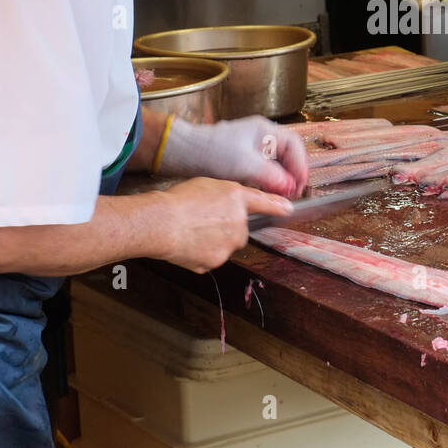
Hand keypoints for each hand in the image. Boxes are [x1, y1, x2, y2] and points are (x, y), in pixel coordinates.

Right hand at [157, 177, 291, 272]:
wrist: (160, 223)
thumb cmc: (178, 200)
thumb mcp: (206, 185)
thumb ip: (227, 195)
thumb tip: (231, 206)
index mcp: (237, 198)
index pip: (263, 202)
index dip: (277, 206)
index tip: (288, 210)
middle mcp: (239, 223)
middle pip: (240, 229)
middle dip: (226, 228)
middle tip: (203, 221)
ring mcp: (228, 245)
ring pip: (225, 245)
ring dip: (213, 241)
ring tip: (190, 231)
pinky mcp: (215, 262)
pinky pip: (210, 258)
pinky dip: (200, 254)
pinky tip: (186, 244)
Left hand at [158, 116, 308, 197]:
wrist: (182, 152)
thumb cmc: (212, 152)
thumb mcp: (246, 165)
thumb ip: (272, 176)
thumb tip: (290, 187)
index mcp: (265, 130)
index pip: (294, 145)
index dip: (301, 165)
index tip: (301, 185)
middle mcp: (260, 137)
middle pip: (287, 154)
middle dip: (293, 173)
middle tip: (293, 193)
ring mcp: (250, 147)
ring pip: (275, 163)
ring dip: (280, 178)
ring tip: (281, 195)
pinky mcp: (239, 159)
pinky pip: (262, 169)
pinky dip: (267, 180)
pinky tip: (265, 191)